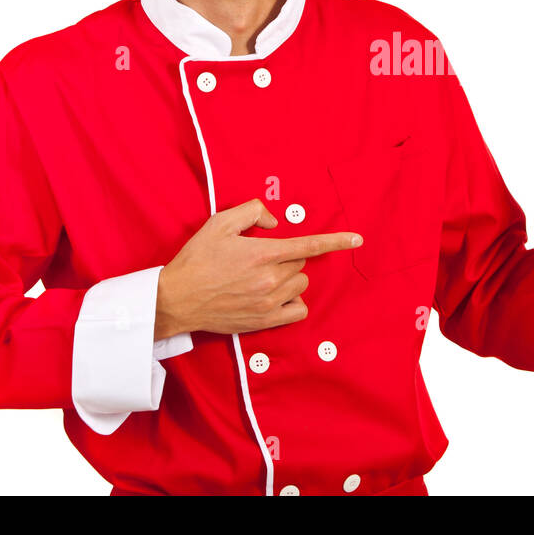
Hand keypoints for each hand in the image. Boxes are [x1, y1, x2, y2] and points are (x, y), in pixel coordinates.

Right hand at [154, 198, 361, 337]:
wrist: (176, 299)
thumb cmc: (197, 259)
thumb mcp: (219, 223)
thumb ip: (252, 212)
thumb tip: (276, 223)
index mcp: (262, 253)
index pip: (309, 244)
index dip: (337, 240)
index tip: (357, 239)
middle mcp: (270, 279)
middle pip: (301, 262)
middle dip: (288, 256)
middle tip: (262, 258)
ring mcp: (269, 303)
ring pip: (300, 284)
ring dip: (289, 278)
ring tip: (262, 277)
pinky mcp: (264, 321)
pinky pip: (298, 309)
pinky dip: (293, 301)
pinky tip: (276, 296)